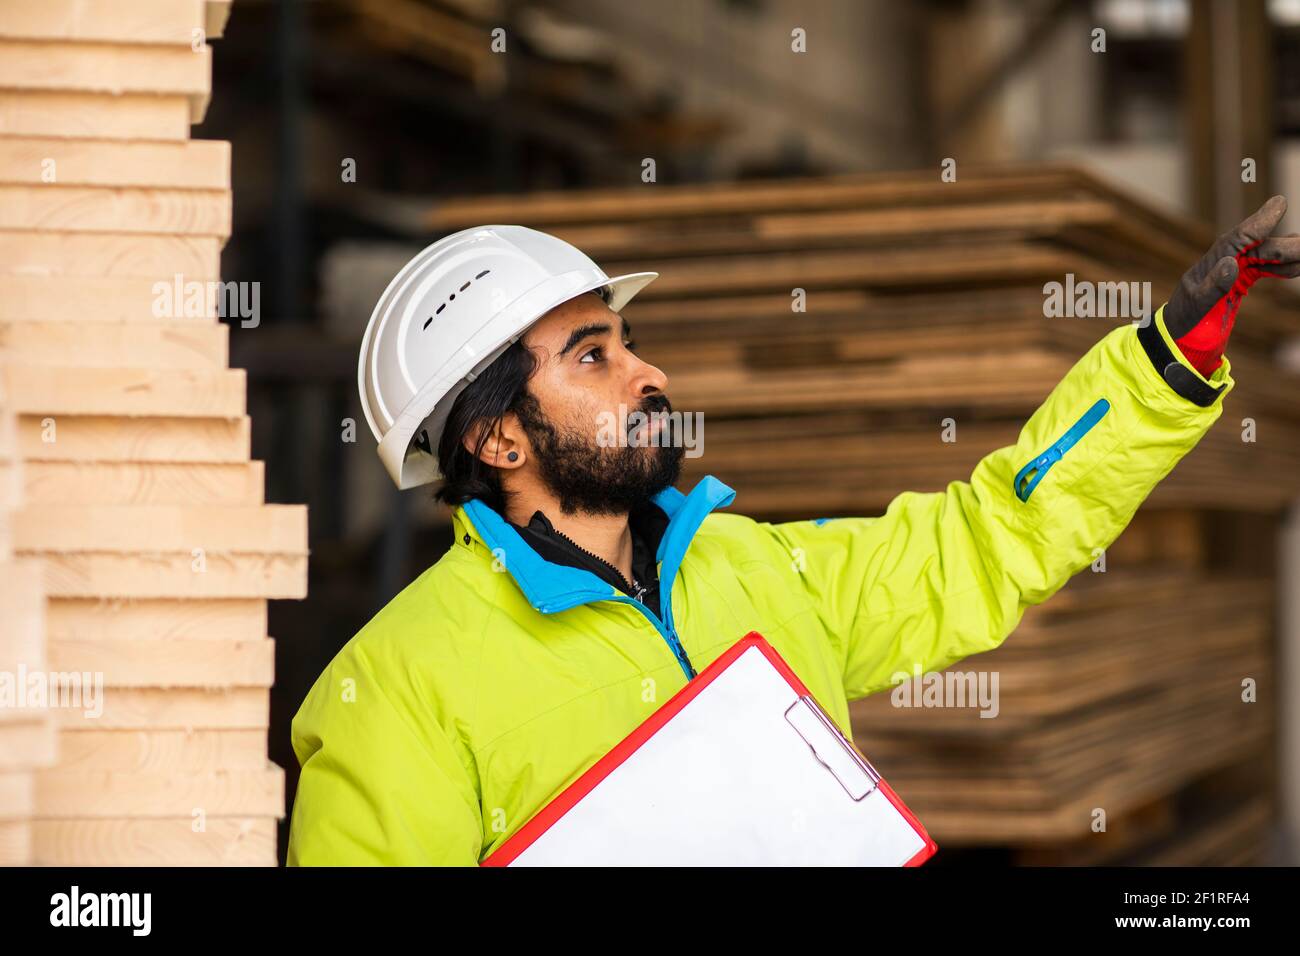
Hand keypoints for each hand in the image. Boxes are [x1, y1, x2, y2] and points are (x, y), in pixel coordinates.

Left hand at [1164, 195, 1299, 340]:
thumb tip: (1231, 262)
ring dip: (1290, 254)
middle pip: (1261, 247)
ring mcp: (1236, 269)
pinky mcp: (1243, 280)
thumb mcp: (1196, 304)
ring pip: (1269, 255)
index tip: (1280, 203)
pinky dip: (1285, 267)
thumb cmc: (1184, 318)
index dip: (1260, 221)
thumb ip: (1213, 285)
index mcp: (1212, 261)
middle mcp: (1226, 259)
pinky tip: (1299, 266)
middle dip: (1286, 246)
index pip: (1239, 237)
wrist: (1179, 333)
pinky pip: (1268, 267)